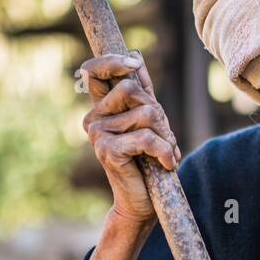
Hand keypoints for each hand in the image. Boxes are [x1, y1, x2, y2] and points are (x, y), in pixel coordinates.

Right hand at [80, 51, 180, 225]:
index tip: (133, 65)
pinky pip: (146, 138)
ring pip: (146, 114)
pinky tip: (166, 164)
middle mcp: (93, 120)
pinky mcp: (108, 151)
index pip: (93, 71)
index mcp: (100, 110)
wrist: (141, 204)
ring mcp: (98, 135)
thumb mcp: (148, 123)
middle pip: (132, 90)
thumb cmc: (147, 163)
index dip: (112, 61)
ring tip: (164, 154)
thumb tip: (135, 56)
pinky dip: (164, 151)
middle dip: (158, 113)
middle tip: (164, 137)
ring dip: (165, 136)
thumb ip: (142, 92)